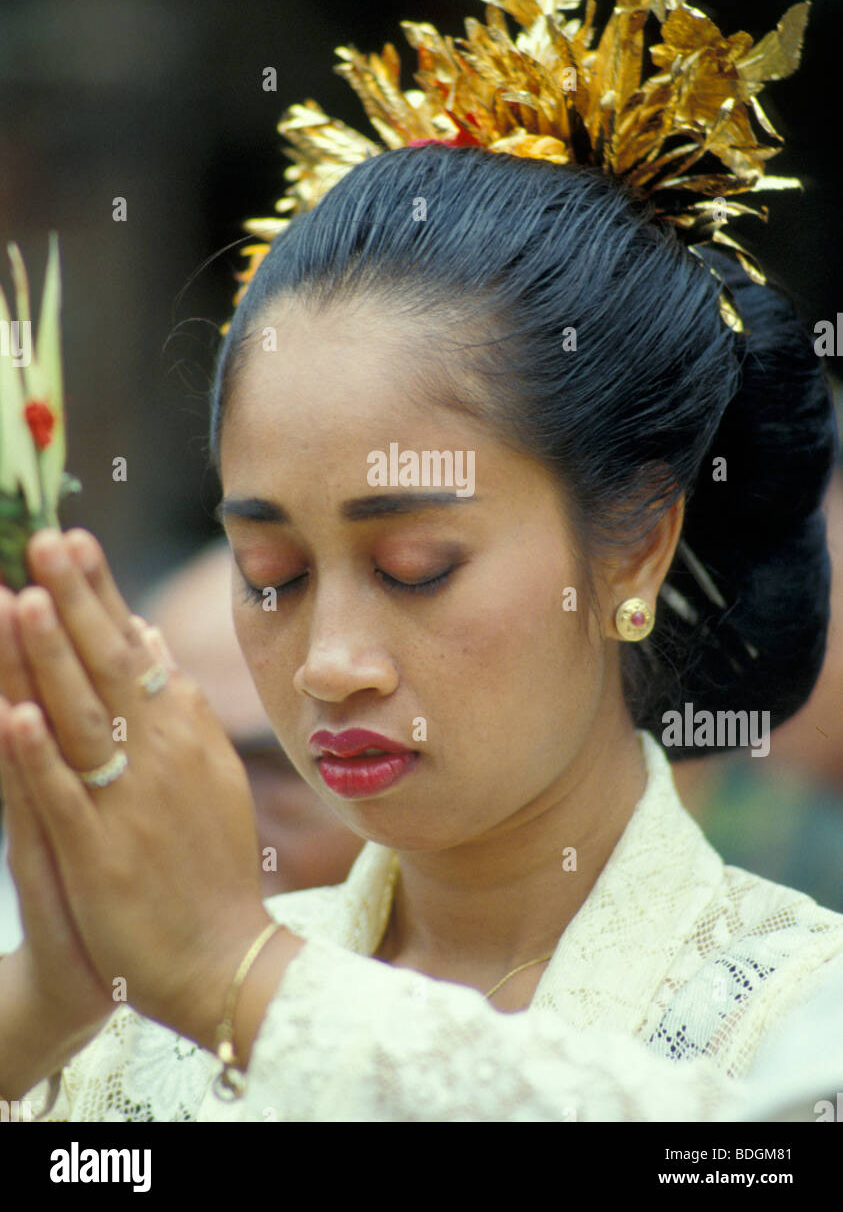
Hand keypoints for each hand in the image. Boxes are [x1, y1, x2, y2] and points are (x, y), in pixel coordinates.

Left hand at [3, 527, 273, 1051]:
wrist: (222, 958)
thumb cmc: (209, 860)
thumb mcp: (209, 769)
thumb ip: (177, 700)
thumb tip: (150, 635)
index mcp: (184, 731)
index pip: (134, 647)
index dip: (100, 593)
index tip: (72, 539)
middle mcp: (160, 755)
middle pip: (108, 667)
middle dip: (74, 602)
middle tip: (45, 541)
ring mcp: (129, 804)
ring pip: (82, 718)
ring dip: (51, 661)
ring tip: (22, 602)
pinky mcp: (100, 856)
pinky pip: (64, 798)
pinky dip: (40, 758)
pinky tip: (16, 716)